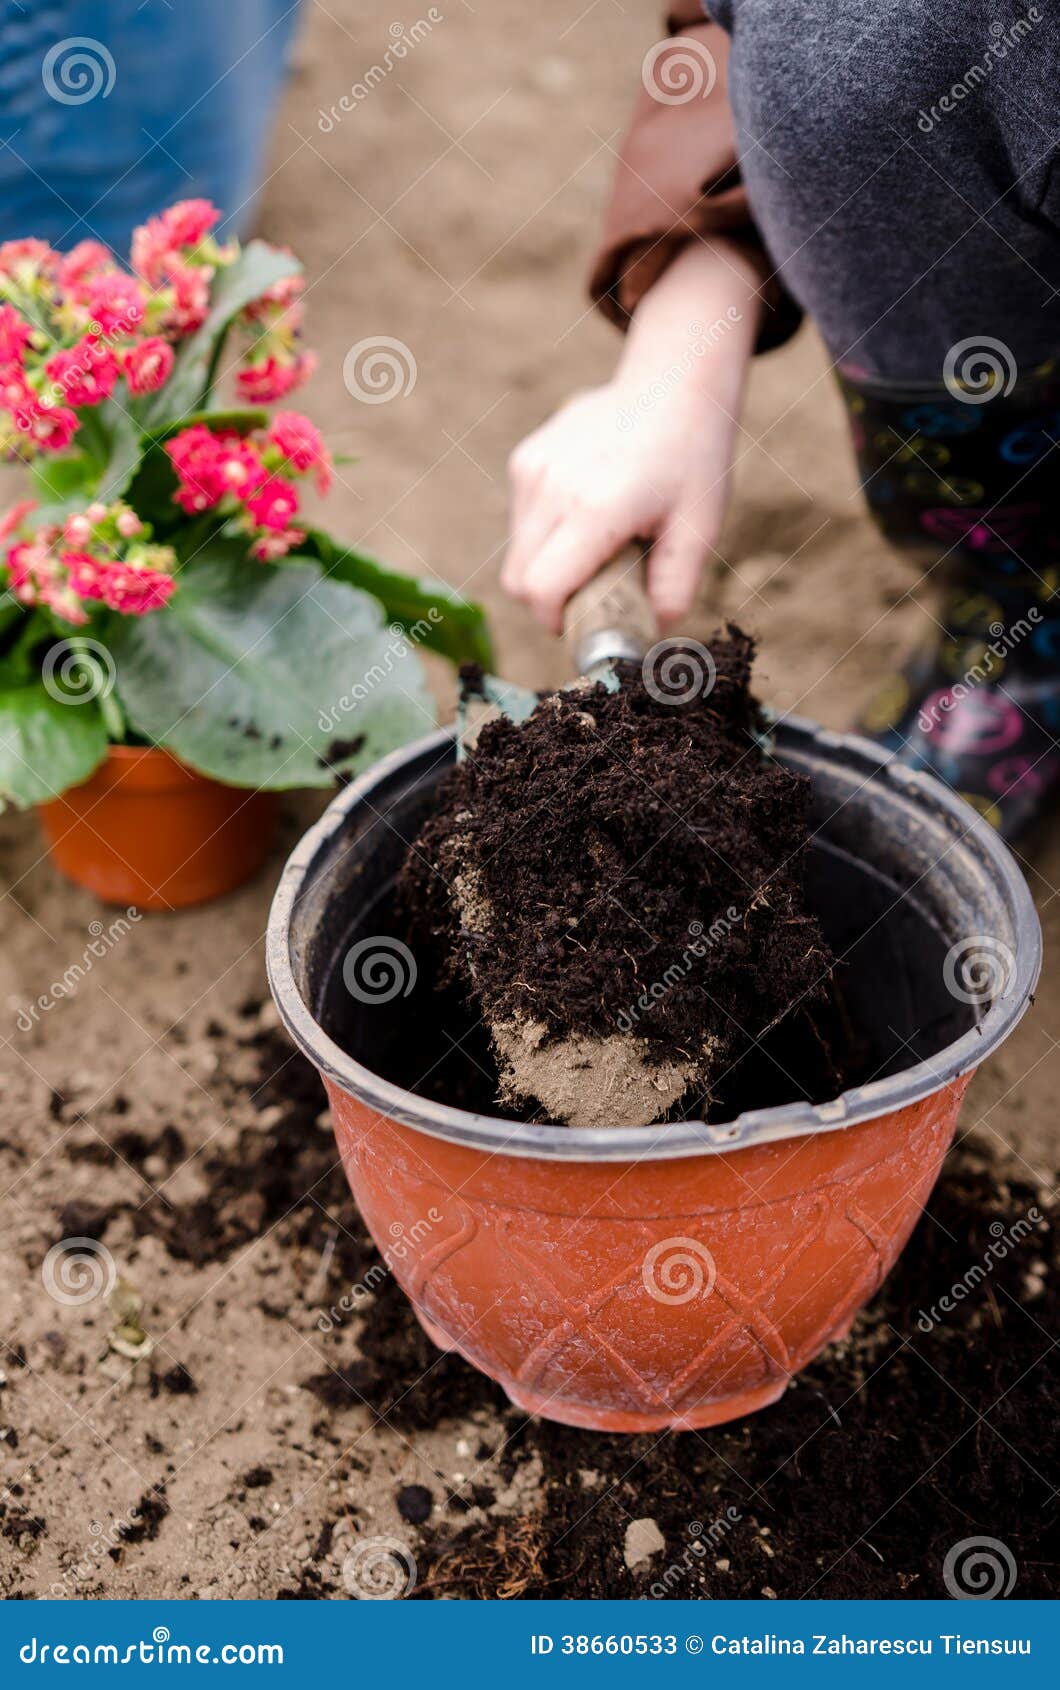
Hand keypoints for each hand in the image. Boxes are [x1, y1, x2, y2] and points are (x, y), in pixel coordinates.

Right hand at [503, 240, 761, 631]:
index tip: (581, 623)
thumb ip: (674, 588)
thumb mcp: (700, 528)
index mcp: (597, 508)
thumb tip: (650, 633)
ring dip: (546, 567)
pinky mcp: (525, 458)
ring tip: (595, 548)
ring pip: (516, 553)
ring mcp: (533, 468)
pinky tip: (585, 513)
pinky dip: (544, 536)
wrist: (673, 384)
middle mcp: (553, 486)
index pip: (541, 589)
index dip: (556, 619)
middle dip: (549, 601)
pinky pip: (520, 522)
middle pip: (518, 579)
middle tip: (592, 595)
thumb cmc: (692, 458)